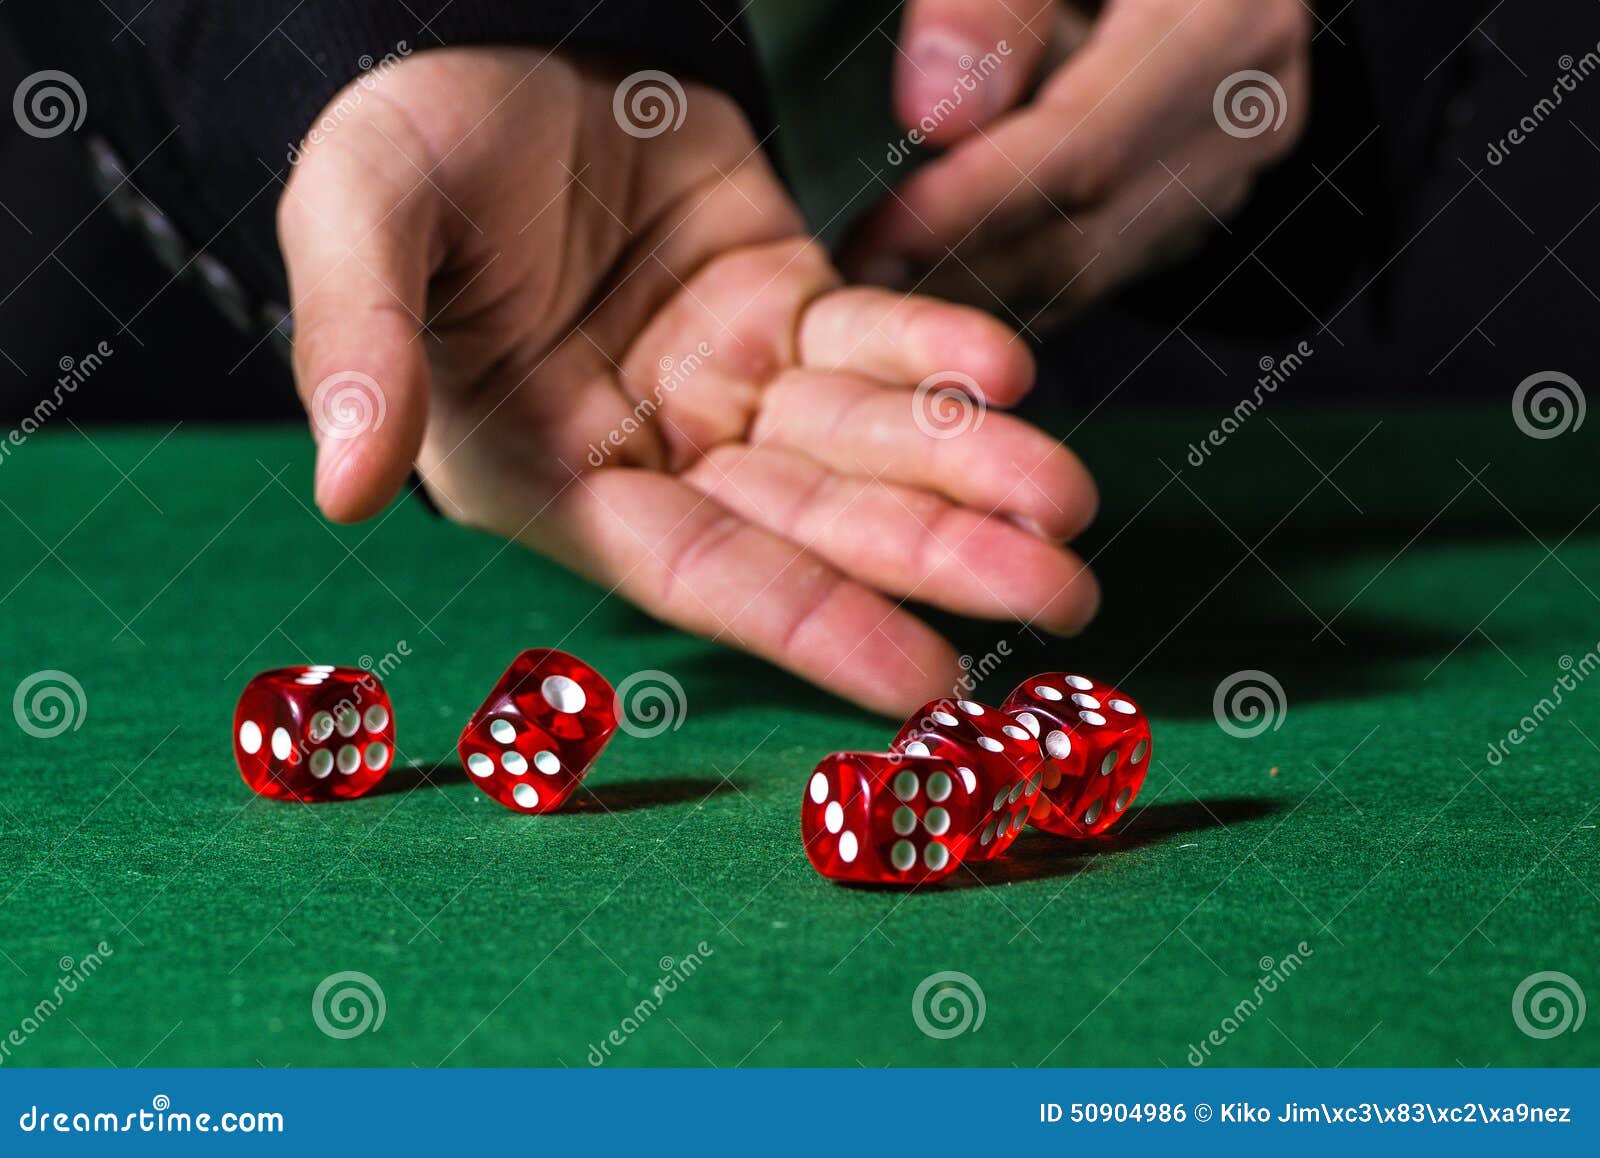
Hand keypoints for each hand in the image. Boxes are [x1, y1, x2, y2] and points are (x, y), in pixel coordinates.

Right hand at [280, 47, 1098, 716]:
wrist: (487, 30)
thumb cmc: (406, 138)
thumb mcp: (360, 220)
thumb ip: (360, 349)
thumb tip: (341, 489)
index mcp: (548, 471)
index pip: (693, 568)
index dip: (805, 622)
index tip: (918, 678)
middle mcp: (649, 449)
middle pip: (809, 524)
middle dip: (930, 560)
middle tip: (1055, 597)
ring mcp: (724, 380)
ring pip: (860, 444)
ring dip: (964, 474)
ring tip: (1068, 506)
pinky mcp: (781, 305)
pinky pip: (870, 343)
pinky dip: (938, 359)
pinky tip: (1008, 378)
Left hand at [844, 0, 1310, 321]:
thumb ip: (992, 0)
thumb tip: (940, 113)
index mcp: (1227, 17)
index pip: (1087, 144)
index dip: (976, 201)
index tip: (881, 234)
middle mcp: (1244, 106)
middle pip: (1093, 226)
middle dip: (963, 268)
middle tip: (853, 284)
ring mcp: (1224, 163)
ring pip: (1091, 264)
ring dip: (977, 292)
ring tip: (875, 289)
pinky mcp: (1189, 194)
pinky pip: (1093, 260)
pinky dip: (1006, 280)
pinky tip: (928, 281)